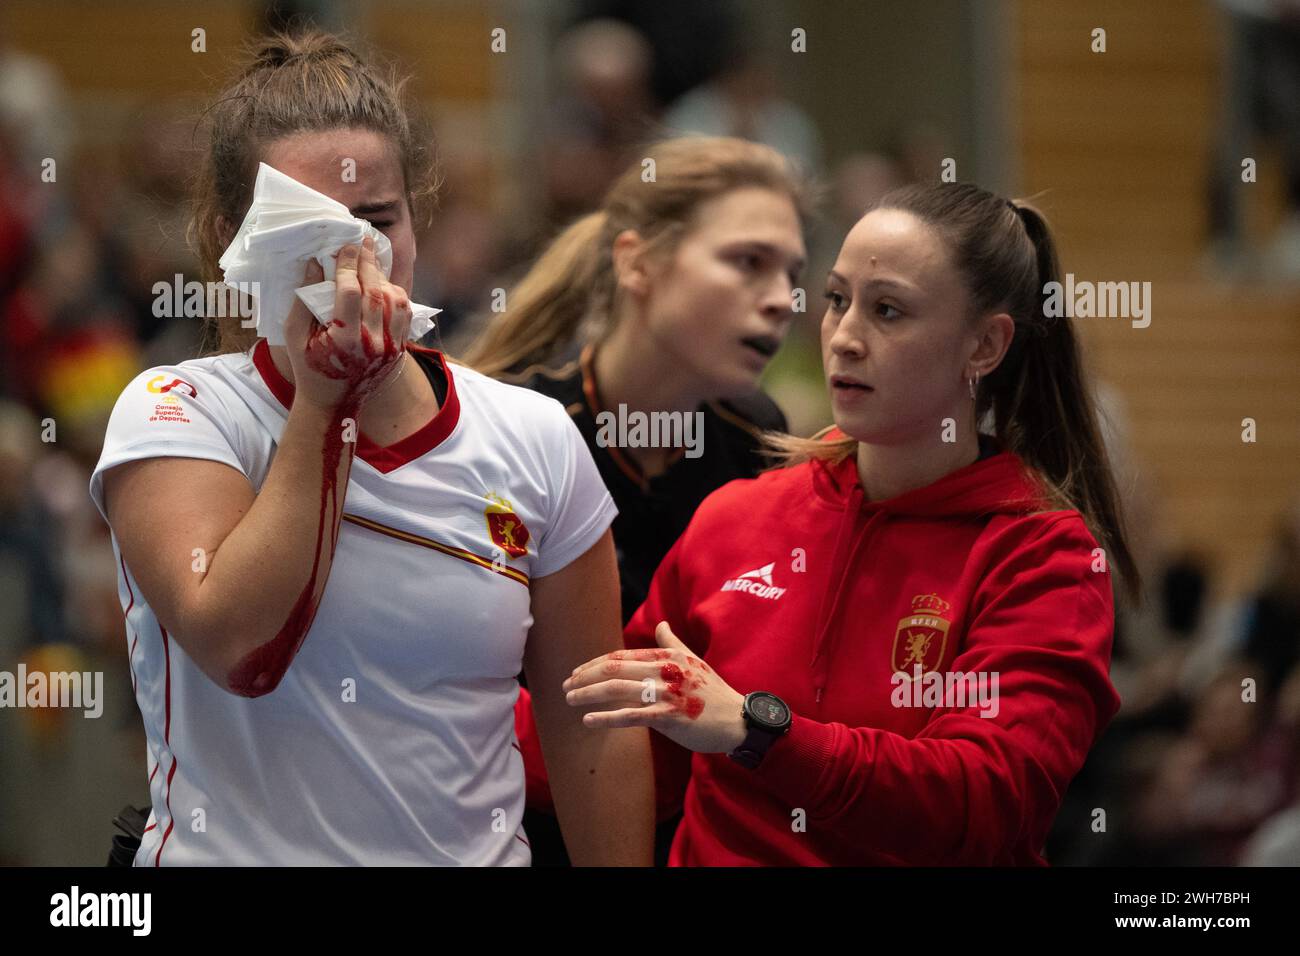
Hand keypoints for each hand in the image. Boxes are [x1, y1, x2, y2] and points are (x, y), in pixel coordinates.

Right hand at [283, 236, 412, 410]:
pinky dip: (397, 295)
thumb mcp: (294, 336)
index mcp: (344, 339)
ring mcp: (390, 347)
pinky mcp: (399, 350)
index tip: (345, 246)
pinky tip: (384, 285)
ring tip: (372, 263)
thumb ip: (303, 300)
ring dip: (385, 277)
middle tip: (363, 242)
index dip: (348, 264)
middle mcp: (372, 342)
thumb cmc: (309, 368)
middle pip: (376, 291)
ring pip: (396, 301)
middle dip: (369, 263)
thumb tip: (315, 264)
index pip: (350, 291)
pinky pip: (405, 315)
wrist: (334, 404)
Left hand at [563, 621, 747, 753]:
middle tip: (565, 685)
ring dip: (589, 694)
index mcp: (667, 655)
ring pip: (618, 689)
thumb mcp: (694, 661)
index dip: (595, 663)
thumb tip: (661, 624)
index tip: (576, 672)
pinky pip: (632, 716)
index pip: (621, 655)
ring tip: (569, 700)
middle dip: (585, 677)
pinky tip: (588, 720)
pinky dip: (607, 718)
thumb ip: (673, 643)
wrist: (738, 720)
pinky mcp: (670, 717)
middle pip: (614, 668)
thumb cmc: (714, 691)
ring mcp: (667, 693)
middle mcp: (665, 669)